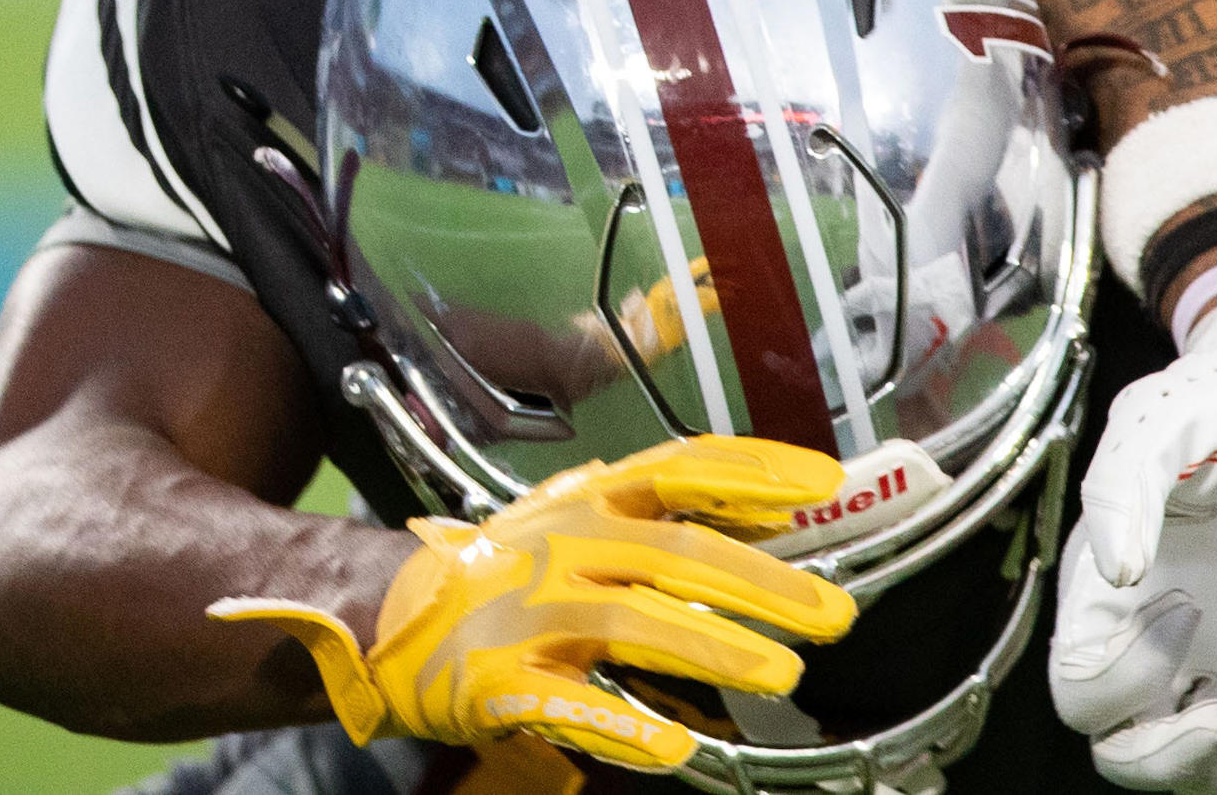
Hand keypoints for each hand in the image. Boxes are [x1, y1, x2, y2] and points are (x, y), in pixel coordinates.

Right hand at [211, 436, 858, 773]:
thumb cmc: (502, 573)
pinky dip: (623, 724)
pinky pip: (570, 703)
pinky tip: (676, 748)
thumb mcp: (582, 524)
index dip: (753, 469)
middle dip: (760, 581)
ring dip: (711, 647)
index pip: (682, 467)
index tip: (823, 484)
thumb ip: (663, 524)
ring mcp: (531, 611)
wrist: (383, 615)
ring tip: (778, 673)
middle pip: (675, 551)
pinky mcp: (500, 682)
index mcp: (591, 500)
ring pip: (632, 620)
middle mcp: (567, 544)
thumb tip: (768, 523)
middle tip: (833, 613)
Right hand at [1049, 296, 1216, 794]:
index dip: (1123, 677)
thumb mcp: (1162, 418)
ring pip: (1205, 768)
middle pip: (1130, 749)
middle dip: (1173, 763)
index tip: (1188, 609)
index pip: (1084, 684)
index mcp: (1114, 589)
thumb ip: (1124, 486)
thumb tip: (1115, 568)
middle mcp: (1163, 637)